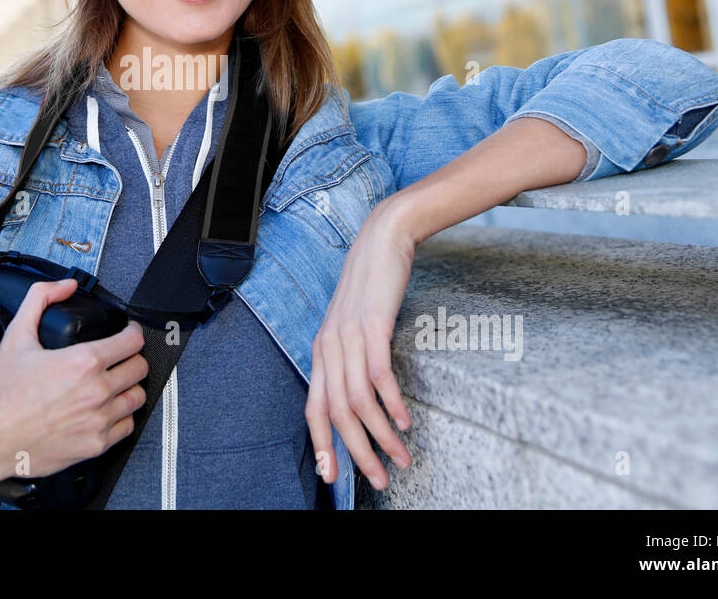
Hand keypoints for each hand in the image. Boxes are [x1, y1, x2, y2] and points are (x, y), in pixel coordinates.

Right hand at [0, 278, 147, 488]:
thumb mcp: (16, 335)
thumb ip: (41, 299)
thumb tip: (64, 286)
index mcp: (83, 362)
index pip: (133, 341)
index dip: (132, 331)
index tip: (128, 333)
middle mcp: (96, 392)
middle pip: (140, 368)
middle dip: (131, 357)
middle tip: (120, 357)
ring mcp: (98, 421)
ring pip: (137, 397)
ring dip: (128, 387)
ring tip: (114, 382)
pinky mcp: (95, 446)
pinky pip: (126, 426)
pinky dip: (121, 416)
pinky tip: (105, 409)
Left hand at [306, 199, 414, 489]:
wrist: (382, 239)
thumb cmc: (372, 286)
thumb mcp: (354, 326)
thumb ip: (352, 358)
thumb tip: (362, 397)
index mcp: (321, 351)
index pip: (314, 409)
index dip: (322, 446)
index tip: (333, 478)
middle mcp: (328, 347)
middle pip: (336, 414)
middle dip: (356, 453)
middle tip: (380, 479)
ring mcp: (347, 336)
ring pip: (357, 401)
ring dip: (381, 436)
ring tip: (402, 456)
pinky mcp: (371, 325)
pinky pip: (377, 375)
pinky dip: (390, 403)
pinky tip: (404, 421)